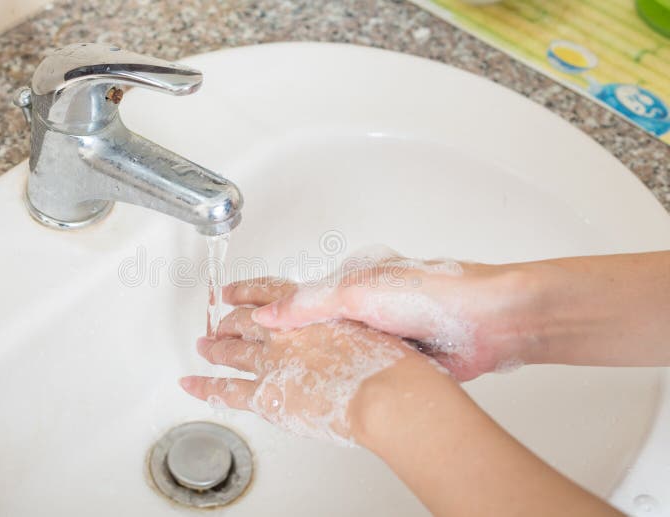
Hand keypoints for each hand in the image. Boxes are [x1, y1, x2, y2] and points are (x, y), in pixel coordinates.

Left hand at [180, 305, 438, 445]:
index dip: (246, 290)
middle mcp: (283, 331)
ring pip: (232, 351)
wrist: (382, 392)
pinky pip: (226, 390)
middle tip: (218, 321)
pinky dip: (204, 387)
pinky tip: (190, 385)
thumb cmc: (388, 361)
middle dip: (228, 321)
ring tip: (204, 346)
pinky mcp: (266, 395)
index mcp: (308, 309)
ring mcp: (271, 363)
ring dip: (215, 348)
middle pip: (244, 321)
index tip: (234, 290)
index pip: (268, 292)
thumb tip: (345, 328)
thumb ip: (346, 324)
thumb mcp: (370, 326)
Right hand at [225, 254, 536, 380]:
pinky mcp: (394, 359)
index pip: (287, 289)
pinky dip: (330, 374)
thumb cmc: (436, 294)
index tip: (225, 297)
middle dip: (266, 331)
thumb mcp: (362, 292)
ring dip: (297, 357)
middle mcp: (358, 307)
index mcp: (347, 283)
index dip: (253, 294)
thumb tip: (269, 312)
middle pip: (301, 322)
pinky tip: (316, 383)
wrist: (489, 323)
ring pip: (326, 348)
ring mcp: (375, 334)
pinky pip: (352, 366)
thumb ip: (313, 303)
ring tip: (264, 367)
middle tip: (231, 338)